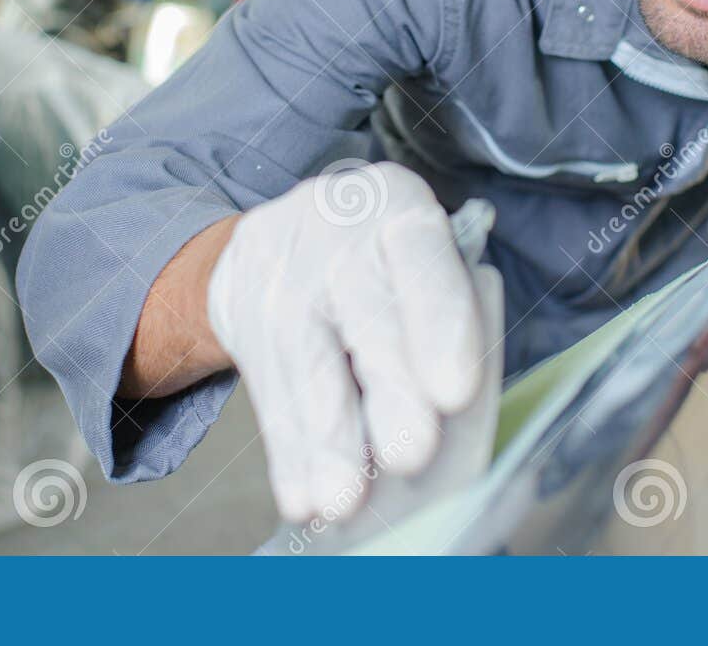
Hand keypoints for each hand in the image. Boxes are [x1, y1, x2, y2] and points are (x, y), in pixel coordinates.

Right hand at [206, 162, 484, 522]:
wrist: (281, 239)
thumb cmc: (383, 261)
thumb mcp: (423, 256)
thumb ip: (455, 309)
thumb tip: (464, 398)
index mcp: (397, 207)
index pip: (422, 258)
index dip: (439, 321)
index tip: (456, 391)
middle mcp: (334, 232)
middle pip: (366, 316)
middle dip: (391, 390)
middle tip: (413, 455)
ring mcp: (280, 275)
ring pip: (310, 365)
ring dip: (330, 440)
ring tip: (349, 500)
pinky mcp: (243, 319)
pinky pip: (270, 394)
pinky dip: (289, 453)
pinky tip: (304, 497)